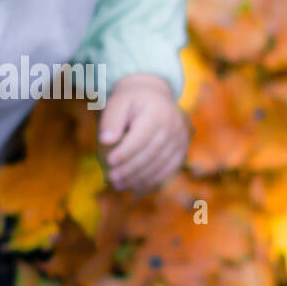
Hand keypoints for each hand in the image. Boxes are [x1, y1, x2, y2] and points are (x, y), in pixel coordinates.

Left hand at [97, 73, 190, 193]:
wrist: (155, 97)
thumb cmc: (131, 102)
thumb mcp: (118, 103)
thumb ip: (111, 120)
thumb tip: (104, 140)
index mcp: (157, 112)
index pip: (141, 137)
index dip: (126, 151)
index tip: (109, 162)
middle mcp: (173, 126)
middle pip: (151, 153)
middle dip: (131, 169)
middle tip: (112, 179)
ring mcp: (180, 139)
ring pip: (160, 164)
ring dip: (140, 179)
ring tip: (120, 185)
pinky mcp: (182, 150)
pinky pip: (168, 170)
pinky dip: (152, 181)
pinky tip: (136, 188)